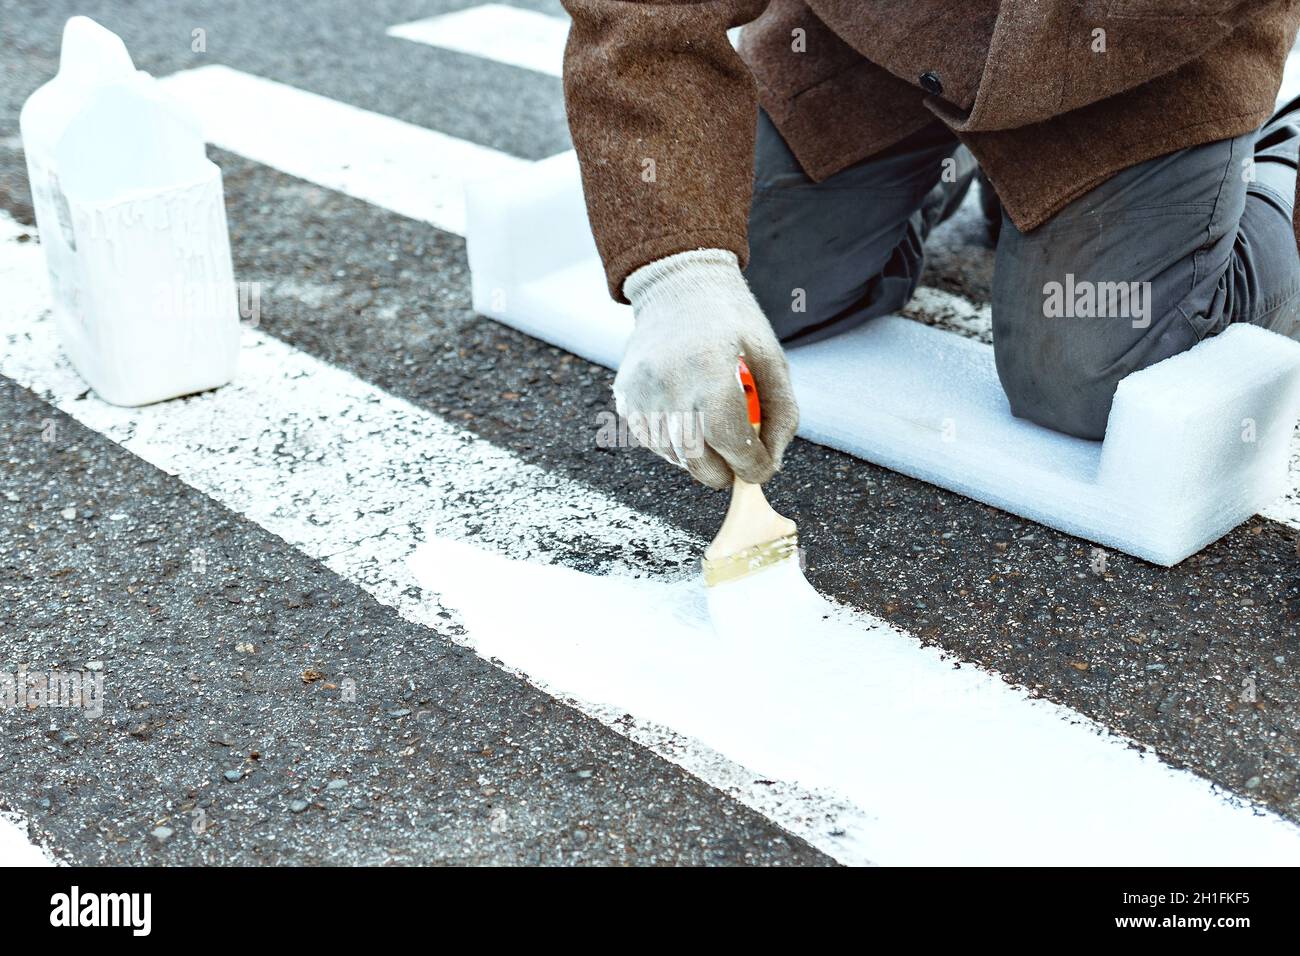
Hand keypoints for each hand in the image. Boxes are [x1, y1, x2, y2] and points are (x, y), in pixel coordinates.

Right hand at [615, 249, 798, 488]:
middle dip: (723, 472)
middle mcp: (668, 382)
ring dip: (700, 457)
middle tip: (740, 462)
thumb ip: (781, 412)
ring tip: (714, 427)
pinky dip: (676, 443)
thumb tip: (771, 463)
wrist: (677, 285)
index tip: (762, 470)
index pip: (728, 438)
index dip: (750, 464)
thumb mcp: (771, 358)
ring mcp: (641, 391)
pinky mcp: (626, 396)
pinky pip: (653, 440)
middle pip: (696, 458)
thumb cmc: (733, 322)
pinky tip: (689, 415)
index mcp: (708, 367)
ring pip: (673, 454)